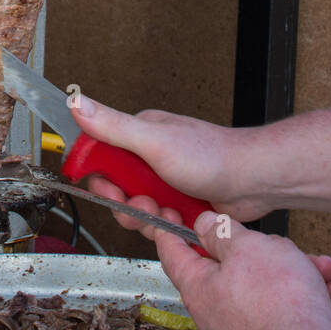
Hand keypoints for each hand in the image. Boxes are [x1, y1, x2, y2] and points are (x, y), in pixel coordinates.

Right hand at [73, 95, 270, 221]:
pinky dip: (168, 226)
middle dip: (126, 204)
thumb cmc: (211, 155)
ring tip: (167, 213)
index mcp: (139, 135)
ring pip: (138, 209)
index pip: (100, 155)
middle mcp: (150, 157)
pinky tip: (182, 221)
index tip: (106, 190)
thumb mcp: (153, 140)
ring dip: (149, 218)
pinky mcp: (180, 204)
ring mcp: (165, 182)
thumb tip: (77, 103)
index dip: (97, 177)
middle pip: (117, 189)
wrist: (253, 181)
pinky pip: (160, 222)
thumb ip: (112, 126)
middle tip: (142, 206)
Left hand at [153, 211, 330, 329]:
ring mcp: (240, 328)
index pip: (172, 253)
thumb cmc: (282, 305)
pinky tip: (319, 287)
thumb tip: (206, 225)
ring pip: (259, 282)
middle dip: (255, 248)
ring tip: (308, 267)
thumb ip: (221, 231)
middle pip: (226, 265)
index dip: (169, 229)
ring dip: (286, 268)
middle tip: (271, 243)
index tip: (168, 215)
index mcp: (199, 289)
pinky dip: (298, 291)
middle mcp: (214, 313)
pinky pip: (277, 304)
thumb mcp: (246, 247)